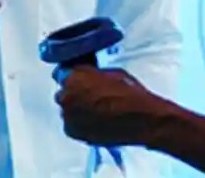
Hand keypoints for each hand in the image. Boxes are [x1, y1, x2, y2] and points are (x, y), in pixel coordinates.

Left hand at [54, 66, 169, 146]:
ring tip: (96, 113)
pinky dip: (80, 124)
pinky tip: (95, 123)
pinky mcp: (73, 132)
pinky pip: (72, 125)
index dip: (74, 78)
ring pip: (67, 110)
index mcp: (74, 76)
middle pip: (64, 93)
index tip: (80, 82)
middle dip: (75, 94)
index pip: (63, 73)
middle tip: (91, 98)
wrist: (141, 119)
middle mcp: (66, 95)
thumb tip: (88, 76)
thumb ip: (92, 74)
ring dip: (76, 110)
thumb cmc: (130, 94)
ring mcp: (68, 115)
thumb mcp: (111, 73)